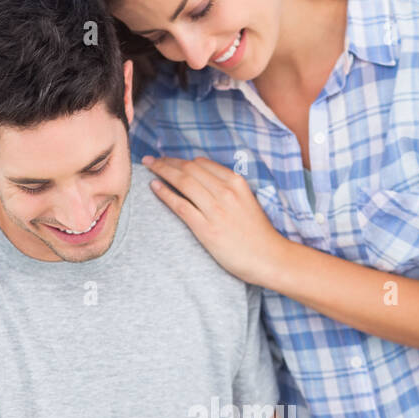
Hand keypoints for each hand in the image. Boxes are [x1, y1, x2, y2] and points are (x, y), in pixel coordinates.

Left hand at [142, 155, 290, 286]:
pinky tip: (154, 186)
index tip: (169, 160)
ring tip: (149, 167)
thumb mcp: (247, 201)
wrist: (269, 258)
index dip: (181, 159)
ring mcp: (216, 209)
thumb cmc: (257, 233)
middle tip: (152, 160)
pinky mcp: (207, 228)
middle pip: (189, 169)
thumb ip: (228, 189)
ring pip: (183, 181)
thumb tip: (204, 180)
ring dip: (162, 171)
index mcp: (236, 182)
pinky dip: (165, 193)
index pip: (202, 163)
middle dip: (167, 162)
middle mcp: (225, 191)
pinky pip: (180, 205)